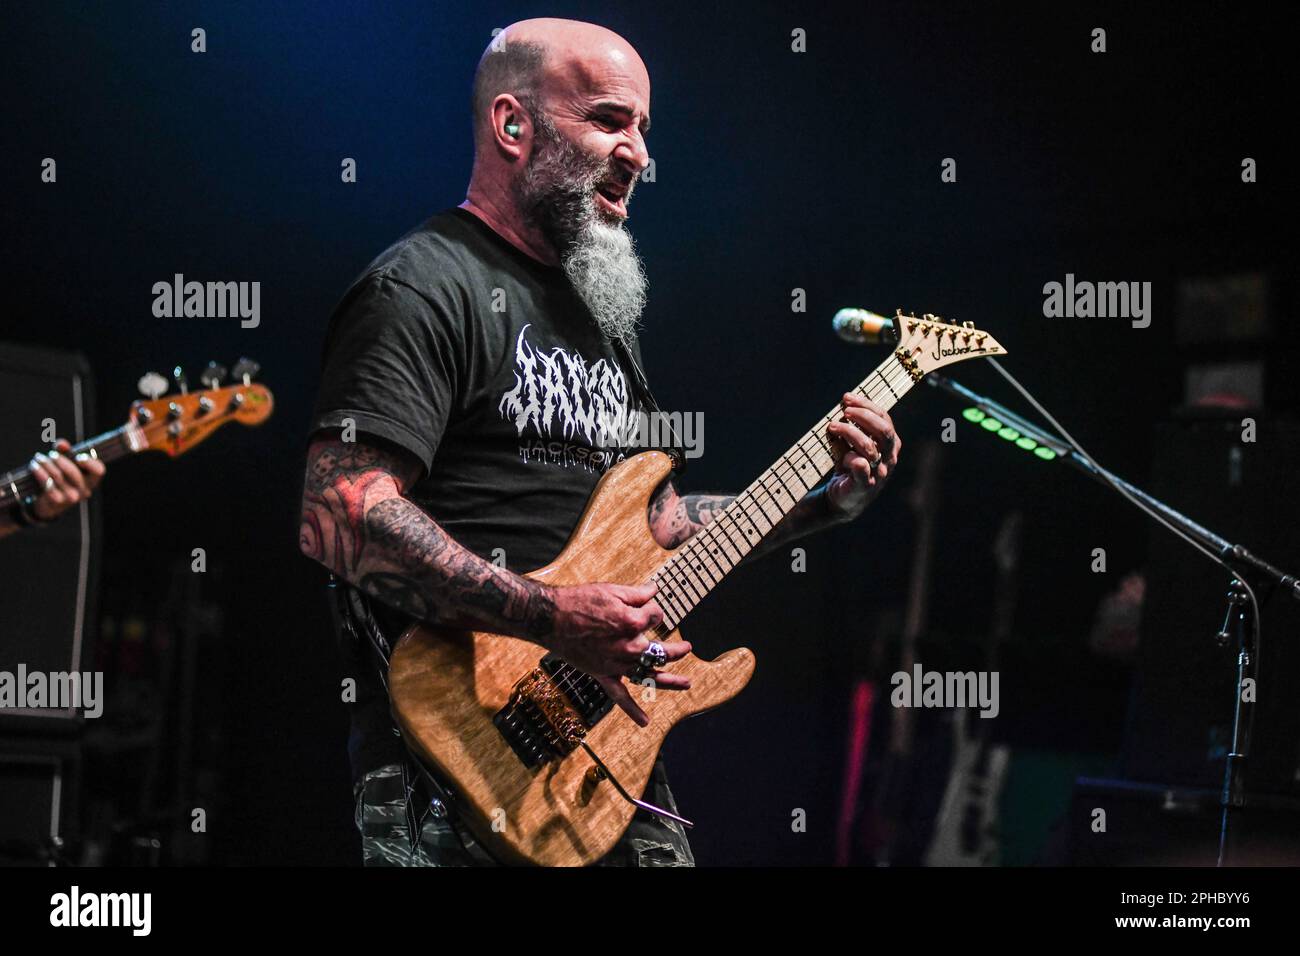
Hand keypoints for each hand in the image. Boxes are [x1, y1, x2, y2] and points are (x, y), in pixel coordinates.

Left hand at [29, 439, 105, 521]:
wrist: (50, 504)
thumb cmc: (61, 479)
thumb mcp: (66, 464)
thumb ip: (66, 451)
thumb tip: (62, 445)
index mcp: (91, 479)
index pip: (99, 470)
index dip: (90, 463)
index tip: (78, 457)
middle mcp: (84, 490)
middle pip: (74, 472)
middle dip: (60, 460)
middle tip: (51, 455)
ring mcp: (71, 497)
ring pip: (58, 476)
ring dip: (46, 464)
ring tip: (39, 458)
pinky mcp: (56, 501)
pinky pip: (47, 484)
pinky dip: (40, 473)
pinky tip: (35, 467)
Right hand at [549, 581, 691, 725]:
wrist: (551, 618)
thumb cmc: (580, 602)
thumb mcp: (612, 590)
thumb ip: (637, 593)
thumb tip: (654, 591)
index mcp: (633, 623)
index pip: (656, 617)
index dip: (652, 610)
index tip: (645, 605)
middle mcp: (629, 647)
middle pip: (661, 651)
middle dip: (676, 649)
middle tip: (687, 647)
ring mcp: (618, 663)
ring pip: (650, 675)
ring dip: (670, 681)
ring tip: (687, 683)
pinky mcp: (604, 674)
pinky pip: (620, 696)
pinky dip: (633, 710)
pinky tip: (644, 721)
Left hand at [825, 393, 901, 519]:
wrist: (841, 499)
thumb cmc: (849, 466)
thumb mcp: (854, 443)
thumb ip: (854, 425)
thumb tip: (845, 403)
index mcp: (890, 445)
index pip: (884, 419)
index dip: (866, 405)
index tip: (846, 398)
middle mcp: (889, 458)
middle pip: (883, 431)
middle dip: (863, 416)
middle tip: (844, 410)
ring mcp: (878, 473)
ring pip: (870, 447)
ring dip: (850, 432)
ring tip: (832, 426)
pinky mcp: (864, 486)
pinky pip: (861, 468)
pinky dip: (850, 458)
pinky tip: (842, 455)